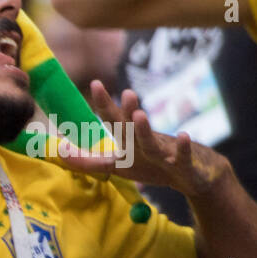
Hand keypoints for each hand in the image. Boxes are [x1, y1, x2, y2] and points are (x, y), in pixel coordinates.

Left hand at [56, 80, 228, 196]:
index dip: (104, 104)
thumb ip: (89, 161)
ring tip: (138, 115)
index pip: (113, 119)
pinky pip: (182, 157)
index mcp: (129, 139)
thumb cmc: (153, 165)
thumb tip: (60, 150)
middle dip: (119, 108)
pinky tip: (183, 136)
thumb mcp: (119, 165)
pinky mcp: (184, 166)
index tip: (95, 83)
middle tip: (110, 88)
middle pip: (128, 125)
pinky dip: (182, 148)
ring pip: (151, 141)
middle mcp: (144, 141)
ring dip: (144, 129)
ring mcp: (164, 152)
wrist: (196, 175)